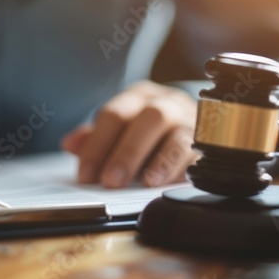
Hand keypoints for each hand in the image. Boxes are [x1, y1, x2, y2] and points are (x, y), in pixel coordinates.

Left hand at [62, 81, 198, 187]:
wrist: (200, 122)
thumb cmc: (148, 131)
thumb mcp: (120, 129)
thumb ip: (95, 137)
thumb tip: (70, 144)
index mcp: (139, 96)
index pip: (114, 115)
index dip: (97, 145)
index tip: (86, 175)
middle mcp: (166, 103)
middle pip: (148, 119)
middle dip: (127, 151)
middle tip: (111, 181)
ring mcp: (190, 120)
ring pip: (177, 133)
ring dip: (160, 160)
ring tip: (146, 182)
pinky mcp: (208, 141)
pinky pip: (199, 152)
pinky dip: (182, 167)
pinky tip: (169, 182)